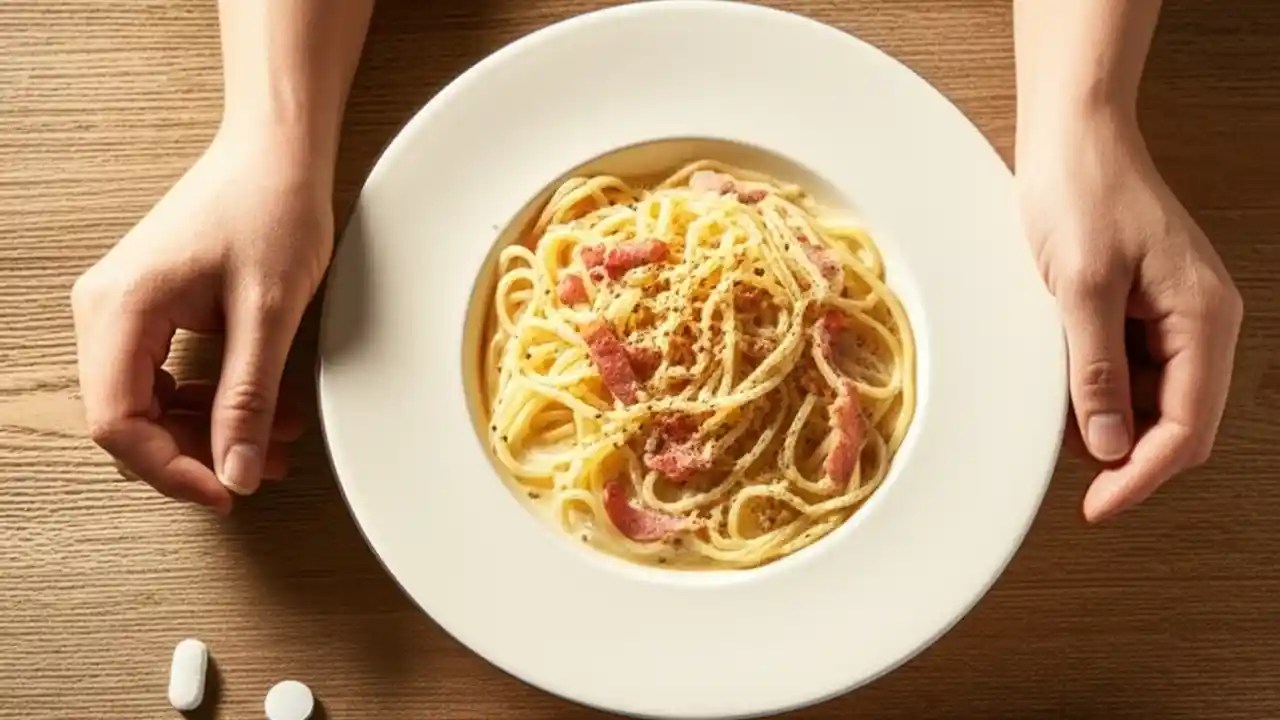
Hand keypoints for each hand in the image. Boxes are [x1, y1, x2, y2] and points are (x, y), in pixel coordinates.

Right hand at [72, 130, 330, 512]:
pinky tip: (262, 409)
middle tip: (260, 468)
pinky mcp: (151, 309)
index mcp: (119, 309)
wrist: (276, 152)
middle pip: (126, 419)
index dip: (169, 470)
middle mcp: (105, 311)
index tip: (227, 491)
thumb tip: (237, 473)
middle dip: (194, 453)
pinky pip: (164, 378)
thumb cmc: (271, 208)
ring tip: (276, 438)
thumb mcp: (268, 314)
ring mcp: (124, 310)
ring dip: (208, 431)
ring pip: (147, 404)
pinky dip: (210, 402)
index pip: (116, 422)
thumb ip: (248, 397)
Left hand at [1017, 111, 1242, 521]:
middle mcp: (1201, 322)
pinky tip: (1060, 380)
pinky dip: (1097, 387)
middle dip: (1126, 453)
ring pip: (1151, 402)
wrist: (1071, 137)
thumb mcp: (1081, 288)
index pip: (1187, 427)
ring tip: (1054, 408)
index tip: (1096, 507)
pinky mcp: (1143, 308)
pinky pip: (1130, 370)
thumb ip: (1096, 370)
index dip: (1141, 475)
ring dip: (1107, 420)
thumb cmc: (1080, 195)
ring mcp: (1174, 315)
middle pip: (1176, 422)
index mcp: (1203, 318)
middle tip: (1066, 469)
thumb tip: (1110, 445)